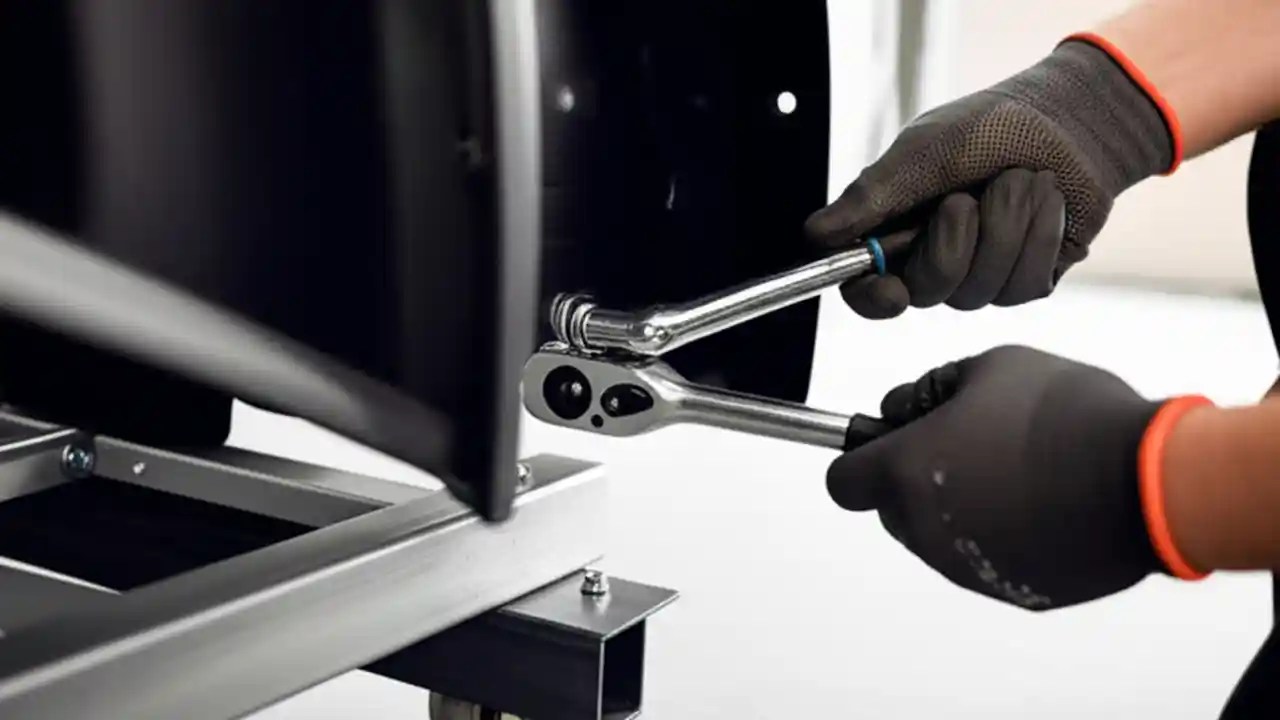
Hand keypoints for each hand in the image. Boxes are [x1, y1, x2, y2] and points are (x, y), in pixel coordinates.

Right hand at [806, 39, 1173, 317]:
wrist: (1071, 119)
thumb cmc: (990, 127)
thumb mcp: (922, 152)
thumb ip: (871, 196)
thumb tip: (815, 233)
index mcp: (896, 231)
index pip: (865, 289)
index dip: (874, 299)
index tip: (893, 291)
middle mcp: (934, 260)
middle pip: (927, 292)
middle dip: (954, 243)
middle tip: (967, 197)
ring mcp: (982, 275)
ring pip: (980, 291)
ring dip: (1005, 226)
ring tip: (1019, 181)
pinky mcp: (1027, 279)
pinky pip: (1024, 283)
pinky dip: (1039, 234)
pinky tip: (1046, 201)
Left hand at [828, 346, 1169, 609]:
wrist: (1148, 478)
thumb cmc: (1066, 414)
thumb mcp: (990, 367)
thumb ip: (929, 390)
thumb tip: (902, 407)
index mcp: (906, 473)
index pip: (843, 481)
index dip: (860, 459)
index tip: (886, 442)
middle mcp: (926, 530)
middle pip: (890, 510)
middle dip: (912, 480)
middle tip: (965, 445)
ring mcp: (967, 569)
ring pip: (937, 537)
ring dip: (958, 508)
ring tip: (1017, 471)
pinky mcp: (1012, 592)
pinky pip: (987, 561)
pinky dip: (1002, 536)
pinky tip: (1044, 505)